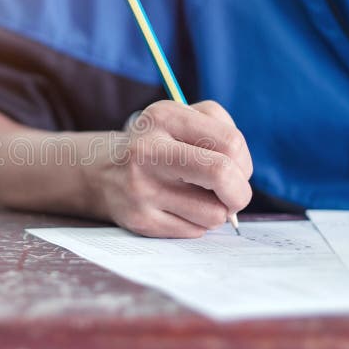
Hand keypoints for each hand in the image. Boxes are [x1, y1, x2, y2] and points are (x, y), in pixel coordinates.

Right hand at [90, 100, 252, 237]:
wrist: (103, 172)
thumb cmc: (159, 144)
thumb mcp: (183, 118)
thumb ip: (221, 134)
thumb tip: (242, 180)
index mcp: (164, 117)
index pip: (231, 142)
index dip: (244, 162)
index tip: (237, 168)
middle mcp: (147, 151)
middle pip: (221, 174)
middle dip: (240, 192)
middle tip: (234, 195)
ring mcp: (141, 188)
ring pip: (213, 213)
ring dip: (217, 211)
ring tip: (197, 199)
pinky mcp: (140, 220)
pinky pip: (194, 231)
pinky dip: (197, 223)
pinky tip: (178, 209)